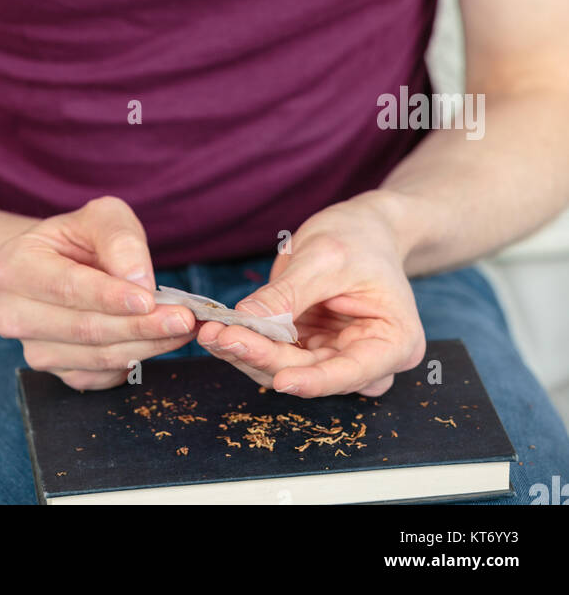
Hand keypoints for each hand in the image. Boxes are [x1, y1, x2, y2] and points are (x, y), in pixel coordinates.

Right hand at [0, 195, 196, 389]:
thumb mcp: (101, 217)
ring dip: (145, 346)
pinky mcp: (57, 372)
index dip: (109, 297)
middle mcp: (13, 314)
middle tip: (184, 318)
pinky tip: (159, 341)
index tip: (149, 301)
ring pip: (96, 357)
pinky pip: (99, 376)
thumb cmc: (80, 238)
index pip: (66, 288)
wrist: (59, 267)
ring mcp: (33, 349)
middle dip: (139, 326)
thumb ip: (119, 240)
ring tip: (182, 328)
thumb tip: (140, 282)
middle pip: (83, 329)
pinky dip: (134, 362)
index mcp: (12, 267)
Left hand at [196, 194, 425, 397]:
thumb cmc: (359, 237)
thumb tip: (248, 321)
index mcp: (395, 343)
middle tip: (222, 337)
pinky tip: (219, 329)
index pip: (351, 372)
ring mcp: (336, 355)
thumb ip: (289, 294)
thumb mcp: (326, 257)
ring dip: (248, 352)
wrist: (362, 226)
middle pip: (311, 372)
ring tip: (211, 331)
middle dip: (263, 357)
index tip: (280, 380)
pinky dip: (248, 341)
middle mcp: (368, 360)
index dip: (314, 380)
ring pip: (287, 368)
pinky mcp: (310, 346)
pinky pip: (276, 352)